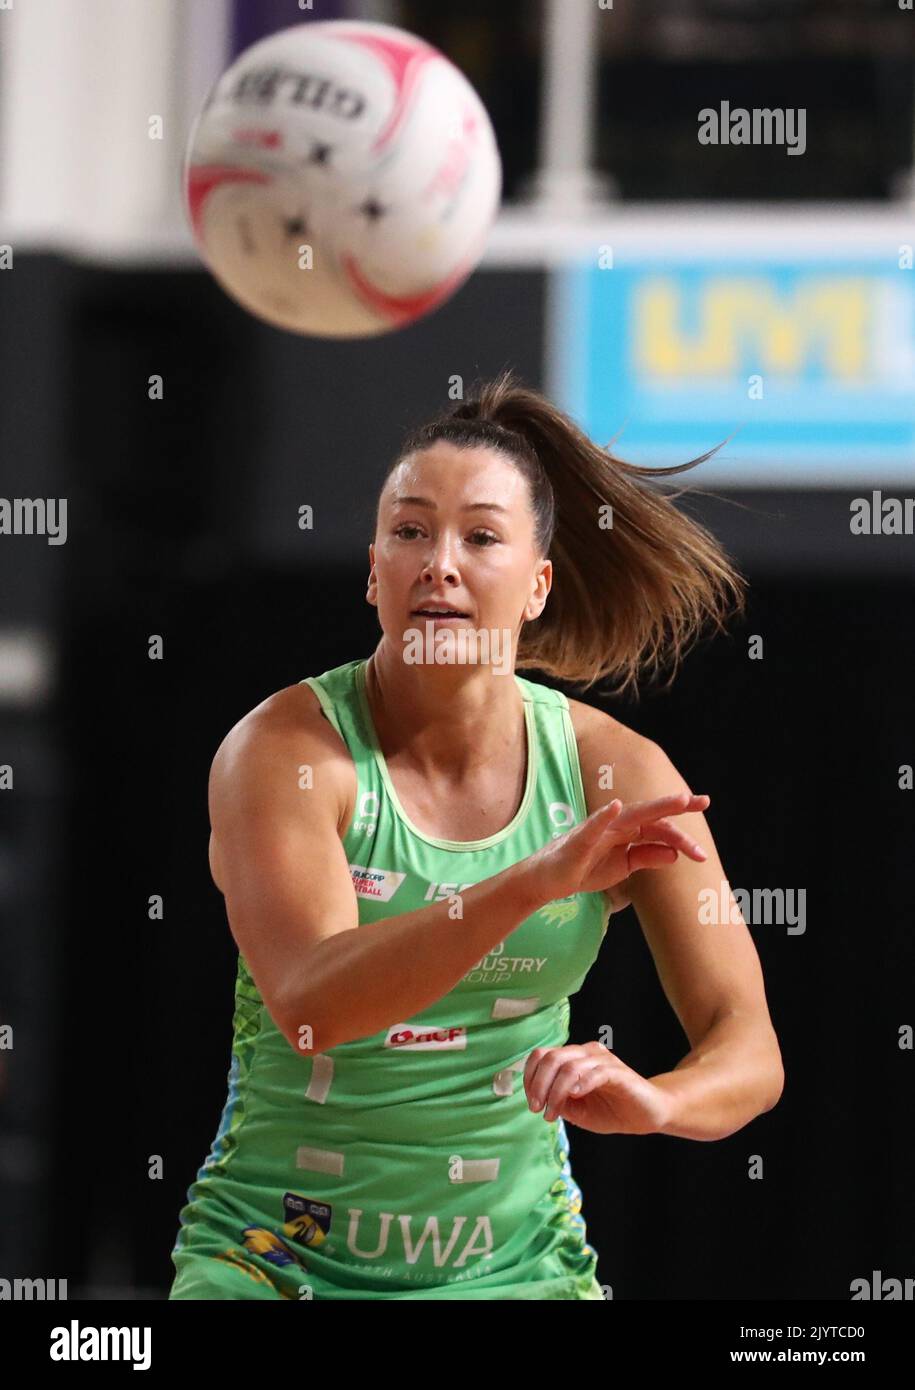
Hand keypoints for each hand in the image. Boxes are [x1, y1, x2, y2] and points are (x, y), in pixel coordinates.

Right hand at [524, 791, 710, 905]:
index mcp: (629, 833)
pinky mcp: (580, 839)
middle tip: (703, 801)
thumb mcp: (624, 867)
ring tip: (678, 800)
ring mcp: (599, 829)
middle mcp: (617, 825)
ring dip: (654, 806)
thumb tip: (675, 854)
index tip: (703, 850)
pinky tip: (617, 806)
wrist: (550, 881)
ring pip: (631, 815)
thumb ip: (647, 858)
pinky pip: (594, 825)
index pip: (660, 828)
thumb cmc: (585, 869)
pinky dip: (606, 815)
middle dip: (677, 807)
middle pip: (651, 814)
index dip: (682, 835)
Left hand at [524, 1041, 672, 1135]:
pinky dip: (581, 1083)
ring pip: (570, 1066)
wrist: (647, 1115)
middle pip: (552, 1057)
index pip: (543, 1055)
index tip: (530, 1101)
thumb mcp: (578, 1112)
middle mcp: (586, 1054)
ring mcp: (603, 1061)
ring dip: (556, 1092)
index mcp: (574, 1059)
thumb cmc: (611, 1110)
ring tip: (552, 1114)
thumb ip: (559, 1102)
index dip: (530, 1076)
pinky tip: (574, 1096)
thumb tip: (541, 1098)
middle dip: (538, 1084)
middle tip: (537, 1108)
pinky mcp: (619, 1073)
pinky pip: (596, 1072)